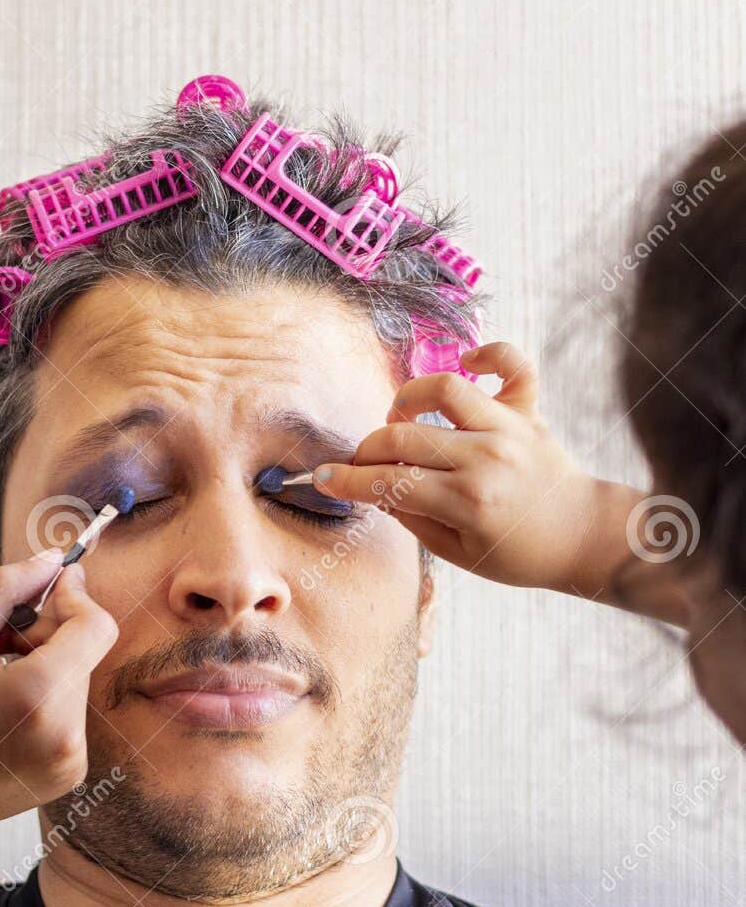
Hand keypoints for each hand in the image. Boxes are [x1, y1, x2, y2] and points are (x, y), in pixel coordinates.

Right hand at [0, 552, 118, 853]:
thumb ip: (6, 588)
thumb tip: (55, 560)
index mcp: (40, 696)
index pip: (96, 625)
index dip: (73, 596)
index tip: (45, 586)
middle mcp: (67, 734)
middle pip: (83, 652)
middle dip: (46, 634)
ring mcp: (71, 761)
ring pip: (76, 681)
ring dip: (43, 666)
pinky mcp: (67, 776)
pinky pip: (69, 715)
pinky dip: (42, 700)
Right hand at [313, 341, 635, 596]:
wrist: (583, 537)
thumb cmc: (520, 553)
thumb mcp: (459, 552)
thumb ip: (413, 518)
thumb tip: (374, 489)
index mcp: (468, 502)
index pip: (389, 483)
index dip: (346, 481)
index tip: (322, 478)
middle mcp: (486, 458)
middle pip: (403, 437)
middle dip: (367, 449)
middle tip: (362, 461)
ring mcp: (509, 428)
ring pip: (443, 389)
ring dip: (407, 399)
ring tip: (402, 419)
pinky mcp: (529, 410)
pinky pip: (512, 364)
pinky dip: (488, 354)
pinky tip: (468, 362)